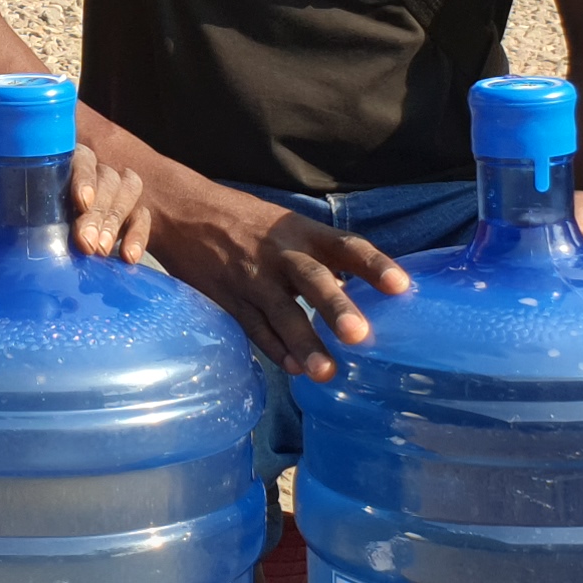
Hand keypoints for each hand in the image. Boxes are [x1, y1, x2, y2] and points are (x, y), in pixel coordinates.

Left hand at [0, 141, 160, 260]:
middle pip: (107, 177)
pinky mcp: (122, 220)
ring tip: (102, 253)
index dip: (84, 177)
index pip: (80, 157)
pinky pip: (141, 219)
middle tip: (87, 245)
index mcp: (55, 163)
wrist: (5, 245)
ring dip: (117, 221)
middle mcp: (85, 174)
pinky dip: (139, 236)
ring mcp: (107, 195)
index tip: (79, 203)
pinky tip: (128, 259)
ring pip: (128, 191)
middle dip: (100, 212)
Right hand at [147, 186, 407, 380]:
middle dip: (335, 308)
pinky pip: (253, 327)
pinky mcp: (227, 298)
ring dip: (304, 344)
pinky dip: (272, 348)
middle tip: (358, 336)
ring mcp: (252, 277)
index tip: (402, 287)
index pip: (346, 246)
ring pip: (282, 313)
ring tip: (325, 372)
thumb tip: (359, 291)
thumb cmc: (244, 220)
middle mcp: (281, 253)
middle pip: (313, 279)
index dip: (375, 265)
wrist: (180, 209)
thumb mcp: (286, 226)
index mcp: (302, 232)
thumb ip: (320, 256)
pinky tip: (291, 367)